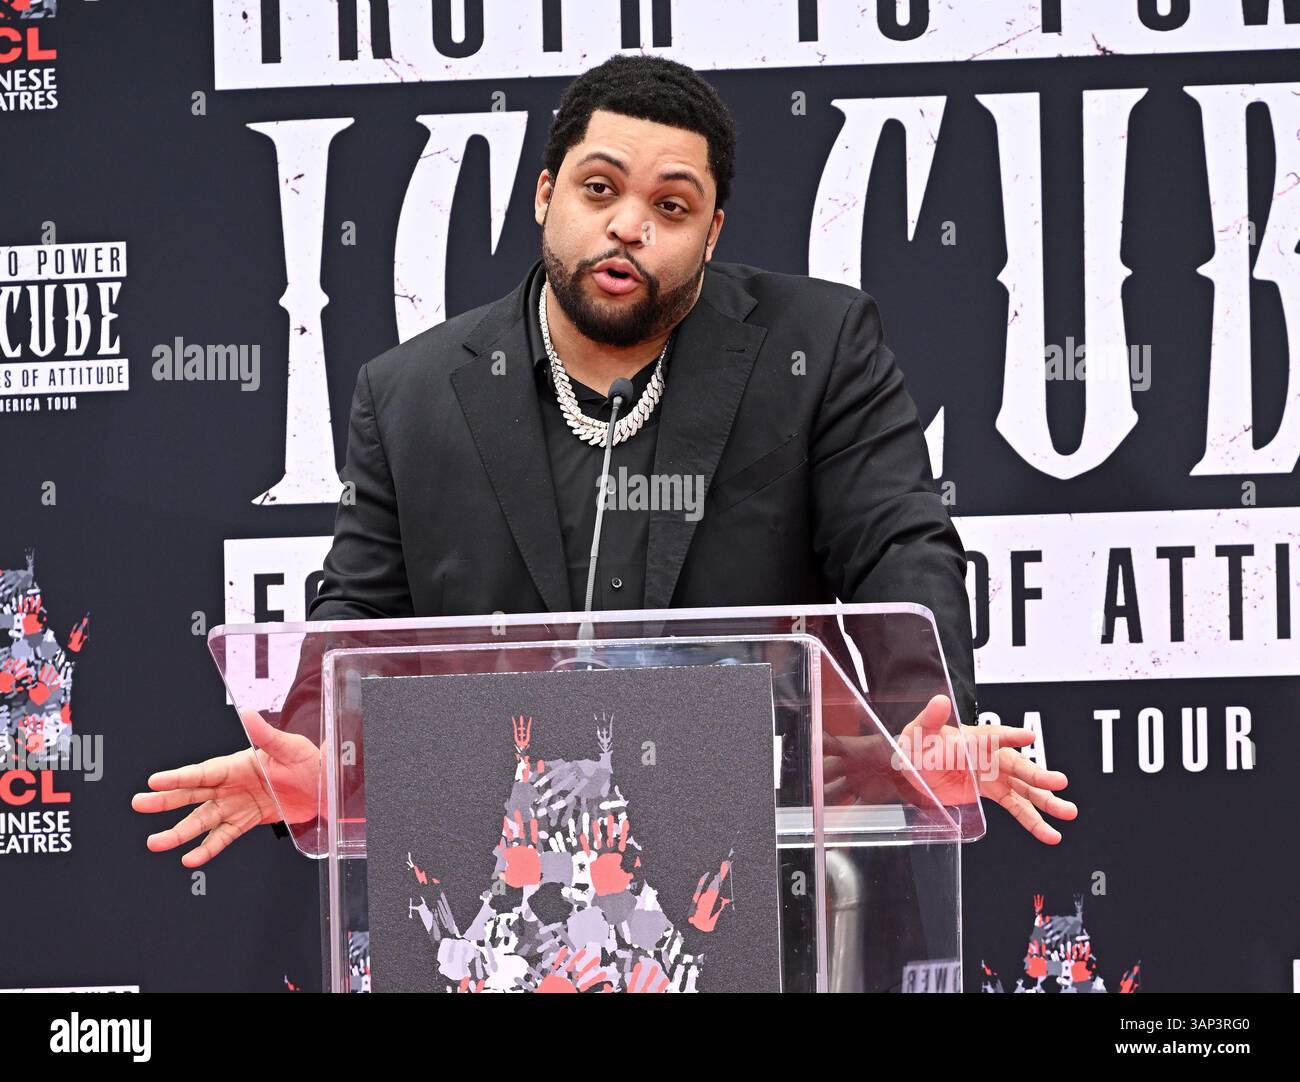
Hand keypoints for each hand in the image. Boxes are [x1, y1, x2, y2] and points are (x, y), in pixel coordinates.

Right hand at [131, 709, 321, 866]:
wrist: (325, 788)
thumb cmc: (309, 761)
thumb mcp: (290, 747)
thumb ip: (266, 735)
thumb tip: (248, 713)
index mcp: (237, 764)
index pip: (202, 772)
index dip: (179, 777)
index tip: (155, 781)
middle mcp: (231, 785)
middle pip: (193, 795)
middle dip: (166, 800)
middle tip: (140, 804)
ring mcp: (236, 805)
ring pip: (202, 820)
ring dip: (180, 832)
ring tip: (158, 843)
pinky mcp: (246, 822)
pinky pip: (223, 837)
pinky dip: (208, 849)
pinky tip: (192, 858)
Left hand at [823, 694, 1077, 844]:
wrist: (913, 771)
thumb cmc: (918, 746)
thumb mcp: (918, 734)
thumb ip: (930, 719)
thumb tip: (939, 700)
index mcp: (974, 738)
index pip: (993, 736)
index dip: (1009, 736)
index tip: (1027, 737)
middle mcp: (990, 755)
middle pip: (1017, 765)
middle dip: (1037, 774)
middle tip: (1058, 782)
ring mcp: (995, 775)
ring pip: (1025, 789)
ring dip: (1046, 801)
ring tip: (1067, 813)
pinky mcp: (994, 793)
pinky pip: (1017, 807)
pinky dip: (1033, 821)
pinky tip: (1049, 832)